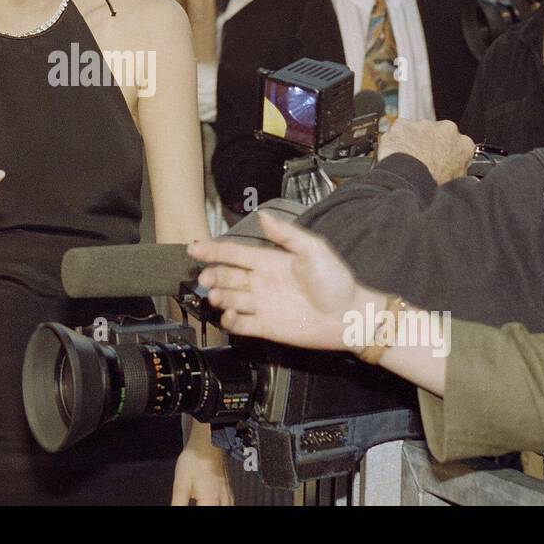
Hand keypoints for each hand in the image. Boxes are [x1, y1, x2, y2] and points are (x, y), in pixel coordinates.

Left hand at [171, 425, 233, 505]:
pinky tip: (211, 503)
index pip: (204, 515)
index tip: (188, 504)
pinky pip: (227, 506)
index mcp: (210, 502)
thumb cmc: (194, 460)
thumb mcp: (180, 485)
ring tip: (200, 502)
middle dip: (204, 507)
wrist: (208, 442)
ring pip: (225, 510)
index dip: (194, 509)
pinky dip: (218, 507)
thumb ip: (178, 504)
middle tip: (194, 502)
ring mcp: (228, 497)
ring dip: (211, 507)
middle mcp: (223, 502)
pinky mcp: (229, 492)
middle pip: (216, 512)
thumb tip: (173, 510)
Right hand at [188, 212, 367, 349]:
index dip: (213, 250)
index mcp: (269, 261)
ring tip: (218, 297)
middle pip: (227, 276)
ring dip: (220, 297)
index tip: (195, 247)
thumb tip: (264, 216)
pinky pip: (241, 324)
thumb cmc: (336, 282)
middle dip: (213, 276)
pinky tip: (230, 316)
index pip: (234, 253)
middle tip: (206, 278)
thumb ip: (287, 234)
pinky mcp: (266, 326)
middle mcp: (262, 282)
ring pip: (230, 299)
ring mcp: (262, 305)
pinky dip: (231, 321)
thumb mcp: (313, 249)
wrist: (349, 316)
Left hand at [377, 119, 475, 183]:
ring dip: (413, 141)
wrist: (408, 181)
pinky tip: (395, 154)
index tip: (440, 161)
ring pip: (418, 131)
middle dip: (430, 143)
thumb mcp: (456, 183)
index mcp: (464, 144)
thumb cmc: (432, 184)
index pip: (458, 145)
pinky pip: (399, 130)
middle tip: (422, 161)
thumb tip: (465, 178)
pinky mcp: (403, 124)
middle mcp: (447, 129)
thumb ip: (461, 172)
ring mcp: (424, 125)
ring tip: (407, 160)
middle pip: (438, 134)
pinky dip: (396, 140)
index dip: (447, 154)